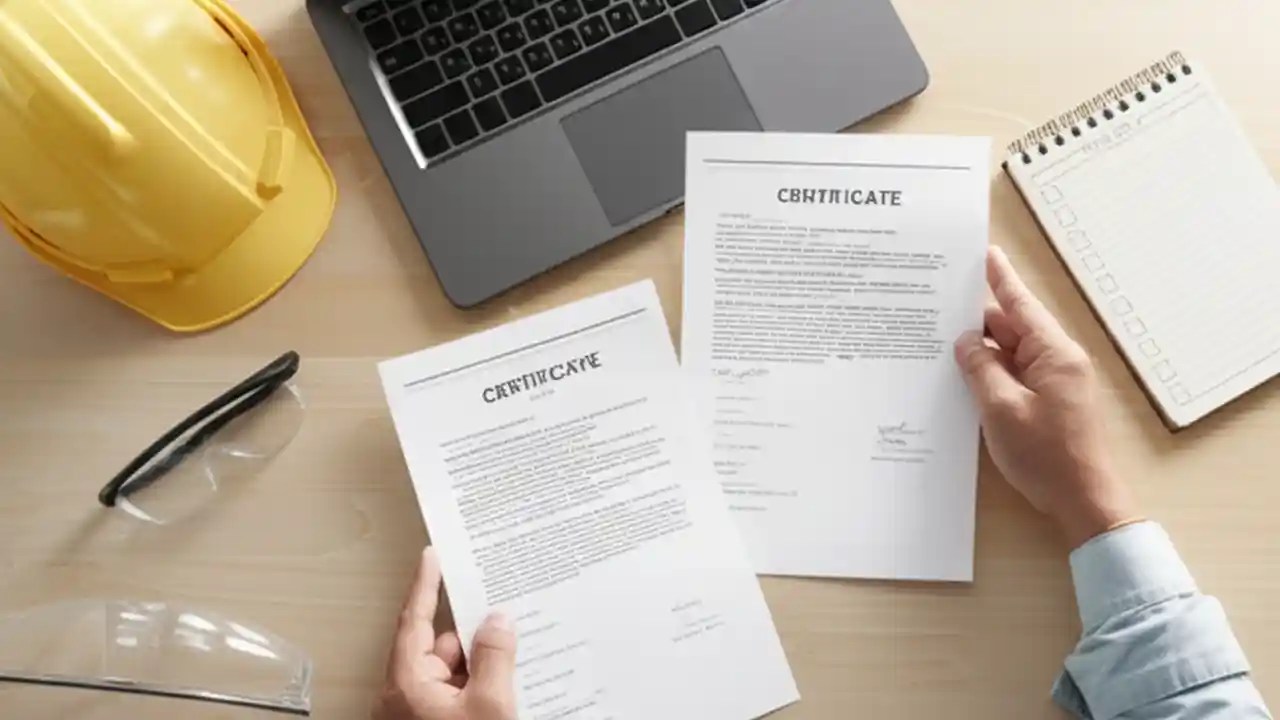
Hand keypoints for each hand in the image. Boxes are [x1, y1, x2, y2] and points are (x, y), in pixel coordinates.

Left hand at [375, 548, 516, 719]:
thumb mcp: (489, 706)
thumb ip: (494, 659)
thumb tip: (498, 620)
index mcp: (408, 683)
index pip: (414, 620)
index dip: (425, 585)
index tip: (431, 555)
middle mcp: (406, 695)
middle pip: (440, 647)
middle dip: (473, 631)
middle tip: (505, 609)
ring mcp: (418, 713)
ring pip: (453, 673)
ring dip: (482, 665)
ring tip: (519, 656)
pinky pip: (458, 695)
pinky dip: (480, 688)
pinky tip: (511, 688)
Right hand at [954, 247, 1140, 547]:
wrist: (1085, 501)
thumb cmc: (1046, 456)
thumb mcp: (1002, 409)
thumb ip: (981, 369)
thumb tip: (966, 343)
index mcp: (1054, 354)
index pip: (1020, 305)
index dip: (1000, 279)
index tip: (985, 252)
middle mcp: (1058, 361)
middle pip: (1012, 329)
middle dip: (976, 320)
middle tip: (937, 306)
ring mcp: (1054, 383)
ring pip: (1010, 354)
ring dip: (981, 351)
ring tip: (941, 342)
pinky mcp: (1048, 403)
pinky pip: (1015, 376)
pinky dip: (990, 373)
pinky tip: (964, 377)